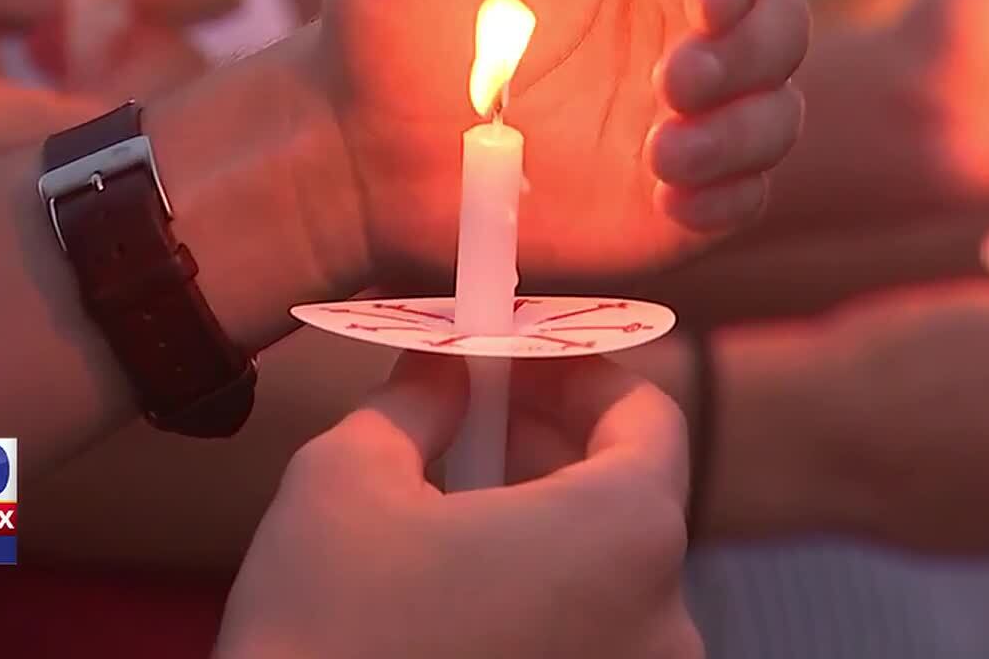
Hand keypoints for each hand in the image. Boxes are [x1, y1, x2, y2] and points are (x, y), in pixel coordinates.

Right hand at [217, 354, 698, 658]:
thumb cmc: (323, 638)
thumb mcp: (344, 481)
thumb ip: (414, 401)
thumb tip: (442, 369)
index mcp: (627, 535)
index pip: (648, 417)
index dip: (578, 373)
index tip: (515, 358)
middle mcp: (665, 623)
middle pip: (629, 498)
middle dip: (549, 444)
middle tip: (468, 415)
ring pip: (605, 577)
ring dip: (541, 524)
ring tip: (447, 505)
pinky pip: (587, 639)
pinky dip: (540, 600)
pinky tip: (454, 595)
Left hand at [316, 0, 809, 274]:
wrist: (364, 125)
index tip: (709, 3)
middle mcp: (687, 8)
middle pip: (780, 19)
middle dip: (745, 54)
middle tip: (675, 84)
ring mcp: (689, 100)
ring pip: (778, 108)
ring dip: (740, 134)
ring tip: (661, 157)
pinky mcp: (679, 182)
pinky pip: (747, 192)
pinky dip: (729, 197)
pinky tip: (675, 201)